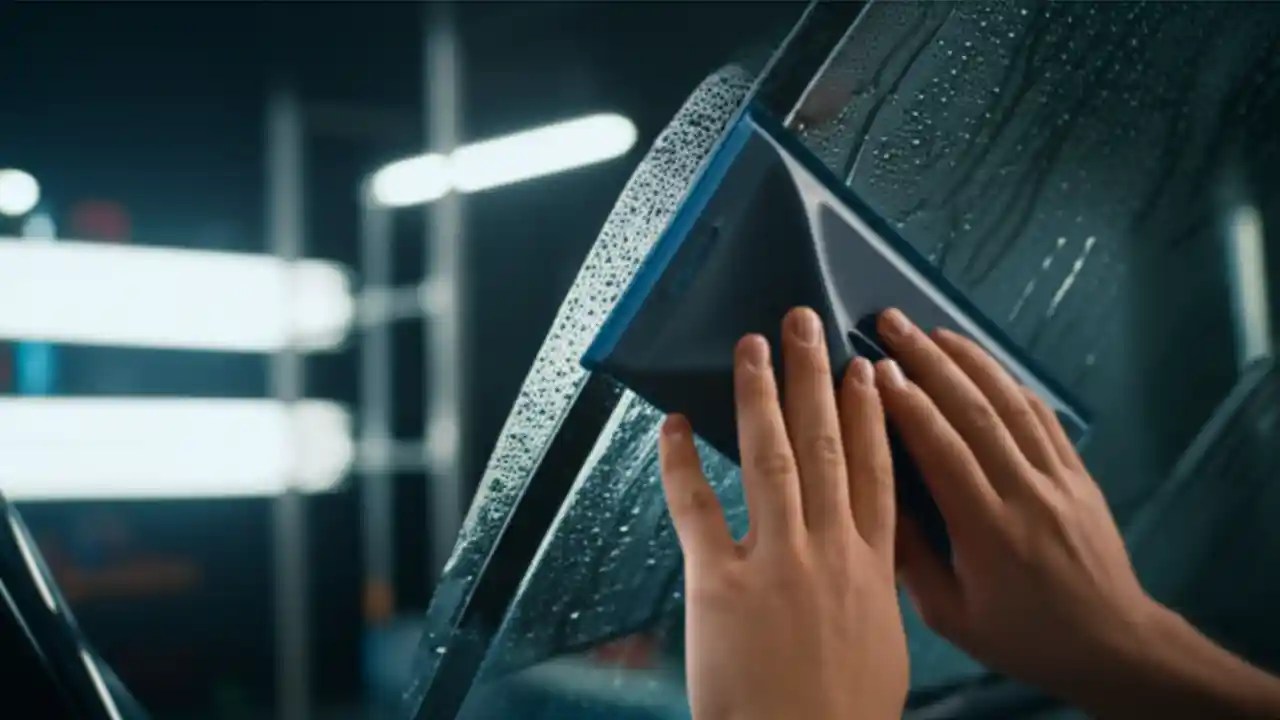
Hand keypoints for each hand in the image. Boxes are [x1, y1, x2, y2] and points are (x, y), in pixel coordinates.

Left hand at [660, 307, 906, 719]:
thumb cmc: (840, 718)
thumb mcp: (881, 651)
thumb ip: (873, 594)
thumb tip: (868, 564)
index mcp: (873, 571)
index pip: (877, 473)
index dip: (871, 416)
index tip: (866, 371)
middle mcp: (830, 554)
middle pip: (829, 447)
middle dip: (815, 379)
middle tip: (804, 323)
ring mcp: (776, 563)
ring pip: (774, 459)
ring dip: (761, 397)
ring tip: (754, 347)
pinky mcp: (719, 582)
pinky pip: (697, 507)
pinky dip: (680, 464)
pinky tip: (672, 426)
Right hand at [872, 307, 1279, 716]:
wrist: (1113, 646)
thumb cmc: (1023, 637)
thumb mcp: (951, 617)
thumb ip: (912, 559)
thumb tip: (875, 497)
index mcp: (987, 530)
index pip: (942, 450)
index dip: (907, 404)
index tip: (874, 368)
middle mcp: (1024, 492)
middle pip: (973, 411)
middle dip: (928, 361)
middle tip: (891, 323)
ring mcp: (1058, 478)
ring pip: (1010, 404)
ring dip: (969, 360)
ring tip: (932, 329)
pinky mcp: (1079, 474)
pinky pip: (1042, 418)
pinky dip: (1010, 383)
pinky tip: (984, 364)